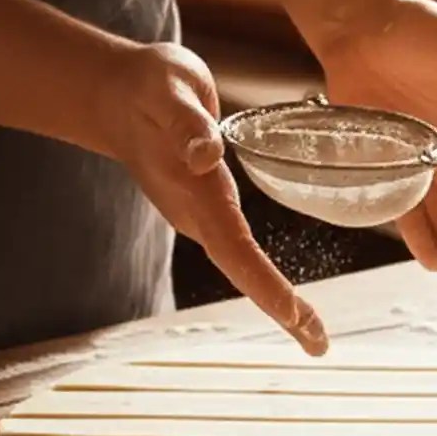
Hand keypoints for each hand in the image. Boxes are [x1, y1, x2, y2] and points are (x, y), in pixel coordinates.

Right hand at [95, 43, 328, 354]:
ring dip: (277, 302)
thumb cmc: (148, 88)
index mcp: (196, 192)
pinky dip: (266, 281)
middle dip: (280, 309)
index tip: (292, 314)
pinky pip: (241, 253)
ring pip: (243, 267)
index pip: (235, 246)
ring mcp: (202, 215)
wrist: (118, 95)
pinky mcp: (208, 208)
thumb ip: (188, 123)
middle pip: (243, 271)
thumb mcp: (169, 91)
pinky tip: (289, 303)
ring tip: (314, 336)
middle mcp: (199, 213)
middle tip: (319, 347)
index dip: (263, 282)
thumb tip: (205, 156)